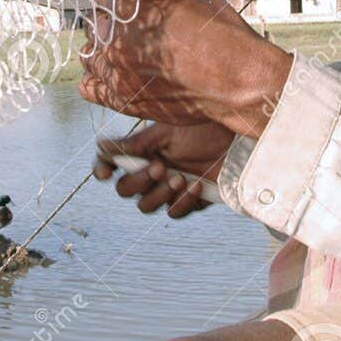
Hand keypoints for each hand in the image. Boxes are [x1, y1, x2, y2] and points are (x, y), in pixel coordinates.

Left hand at [79, 0, 291, 138]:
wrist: (235, 78)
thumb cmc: (219, 30)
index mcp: (128, 7)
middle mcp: (115, 38)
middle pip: (94, 25)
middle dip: (108, 21)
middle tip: (127, 26)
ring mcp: (116, 72)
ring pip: (89, 55)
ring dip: (101, 50)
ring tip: (121, 51)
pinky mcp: (122, 99)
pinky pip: (91, 89)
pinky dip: (96, 79)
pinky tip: (111, 73)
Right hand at [92, 121, 230, 217]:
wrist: (240, 140)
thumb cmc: (203, 128)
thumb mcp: (168, 131)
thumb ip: (137, 143)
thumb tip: (101, 146)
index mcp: (143, 150)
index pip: (112, 164)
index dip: (102, 169)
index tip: (105, 173)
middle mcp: (152, 169)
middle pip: (126, 190)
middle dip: (139, 181)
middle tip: (159, 167)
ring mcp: (169, 187)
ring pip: (146, 206)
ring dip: (159, 194)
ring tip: (179, 178)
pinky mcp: (190, 199)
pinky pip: (174, 212)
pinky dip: (182, 202)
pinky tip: (196, 186)